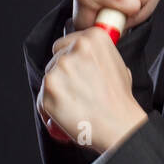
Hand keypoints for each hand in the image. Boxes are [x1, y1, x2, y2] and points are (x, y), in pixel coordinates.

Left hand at [36, 25, 148, 152]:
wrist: (118, 125)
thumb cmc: (120, 100)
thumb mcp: (118, 65)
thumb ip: (98, 55)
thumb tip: (84, 57)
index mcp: (94, 38)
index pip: (66, 42)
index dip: (71, 58)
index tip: (77, 70)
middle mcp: (76, 48)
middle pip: (55, 58)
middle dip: (63, 74)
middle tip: (79, 90)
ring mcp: (60, 68)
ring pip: (49, 77)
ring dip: (58, 90)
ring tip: (77, 103)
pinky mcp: (49, 88)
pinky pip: (42, 97)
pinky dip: (51, 107)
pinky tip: (69, 112)